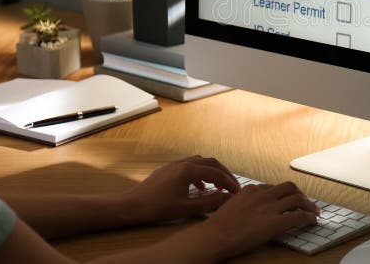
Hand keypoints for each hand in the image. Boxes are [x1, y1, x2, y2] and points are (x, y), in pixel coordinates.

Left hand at [123, 156, 240, 223]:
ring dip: (211, 172)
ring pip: (200, 162)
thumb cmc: (157, 207)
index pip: (216, 174)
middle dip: (224, 174)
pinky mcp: (167, 169)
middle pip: (211, 162)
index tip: (237, 192)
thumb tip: (227, 199)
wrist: (131, 206)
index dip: (229, 183)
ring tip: (217, 187)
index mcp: (188, 170)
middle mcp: (183, 163)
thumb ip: (210, 202)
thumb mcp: (186, 208)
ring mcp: (174, 164)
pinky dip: (199, 174)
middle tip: (232, 186)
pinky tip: (198, 188)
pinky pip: (189, 166)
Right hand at [202, 181, 319, 259]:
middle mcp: (262, 195)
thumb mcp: (229, 207)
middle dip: (300, 194)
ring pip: (297, 198)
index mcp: (250, 190)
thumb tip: (248, 210)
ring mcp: (270, 207)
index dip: (283, 194)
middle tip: (305, 202)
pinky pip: (299, 216)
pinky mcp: (275, 222)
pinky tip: (313, 221)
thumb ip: (242, 204)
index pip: (273, 187)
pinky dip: (309, 217)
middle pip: (289, 187)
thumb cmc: (218, 226)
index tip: (287, 199)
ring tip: (315, 211)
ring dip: (309, 204)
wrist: (215, 236)